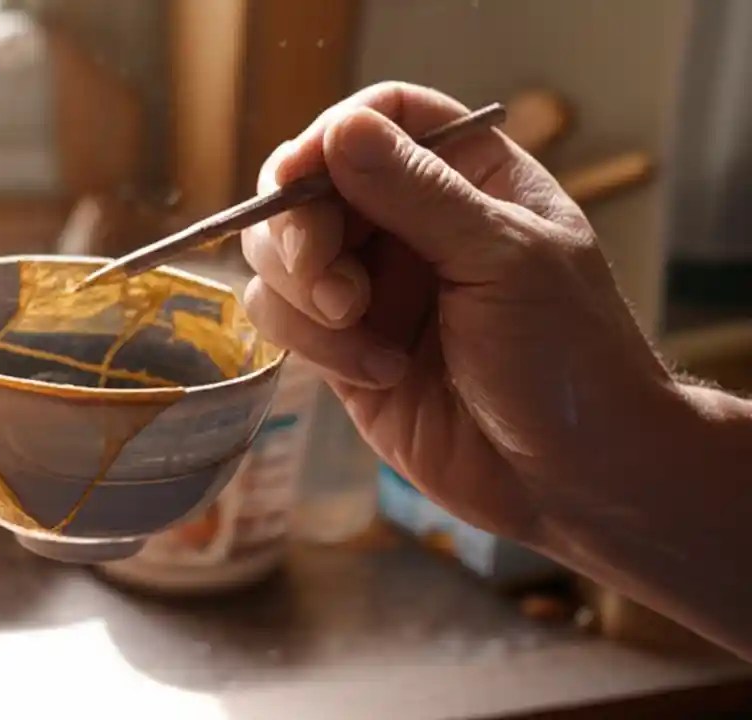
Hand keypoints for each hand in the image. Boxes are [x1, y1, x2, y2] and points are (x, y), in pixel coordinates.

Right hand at [240, 82, 679, 540]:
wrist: (571, 480)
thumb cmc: (568, 358)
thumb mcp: (504, 261)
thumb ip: (419, 194)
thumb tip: (342, 128)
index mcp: (468, 179)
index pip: (383, 119)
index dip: (333, 137)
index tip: (302, 178)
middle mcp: (410, 225)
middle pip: (309, 185)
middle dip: (301, 231)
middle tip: (327, 280)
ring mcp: (371, 288)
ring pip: (280, 256)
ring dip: (304, 294)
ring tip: (359, 329)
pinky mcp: (342, 350)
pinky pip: (283, 321)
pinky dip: (312, 344)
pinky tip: (378, 374)